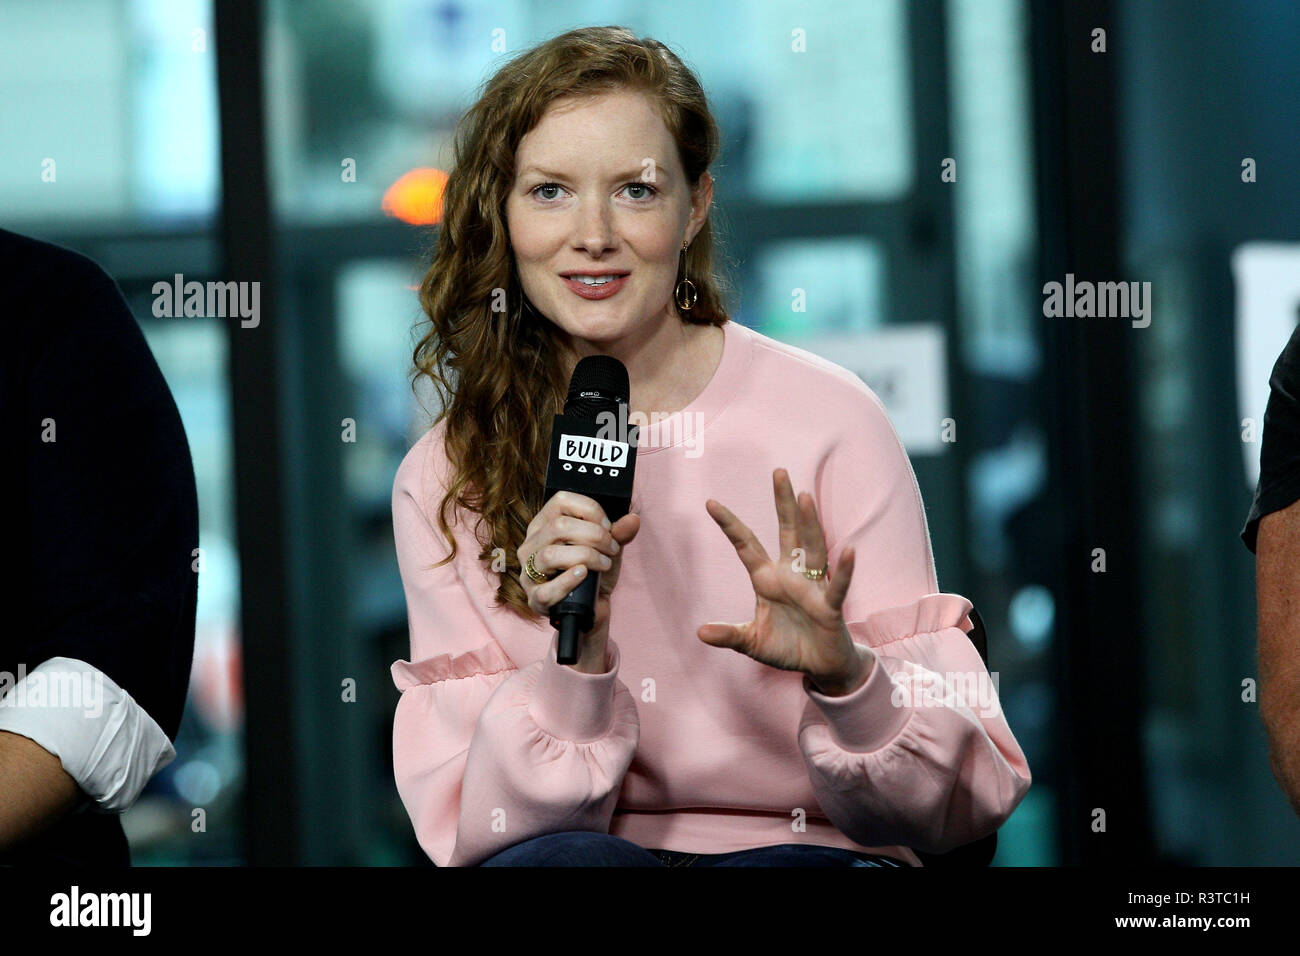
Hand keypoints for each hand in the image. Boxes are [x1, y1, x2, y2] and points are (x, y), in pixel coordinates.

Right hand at [516, 491, 639, 669]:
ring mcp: (529, 572)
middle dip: (594, 535)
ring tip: (604, 564)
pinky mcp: (534, 599)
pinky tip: (585, 575)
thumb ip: (620, 533)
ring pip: (550, 554)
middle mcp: (531, 545)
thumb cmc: (595, 572)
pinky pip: (546, 589)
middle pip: (558, 526)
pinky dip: (568, 581)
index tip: (608, 526)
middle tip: (611, 548)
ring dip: (585, 557)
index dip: (589, 510)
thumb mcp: (609, 549)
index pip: (561, 501)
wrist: (593, 607)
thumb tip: (633, 520)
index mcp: (545, 525)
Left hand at [698, 468, 872, 695]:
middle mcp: (791, 575)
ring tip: (805, 496)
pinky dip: (844, 569)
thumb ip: (730, 635)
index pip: (746, 545)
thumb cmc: (788, 647)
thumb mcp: (753, 642)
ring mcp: (812, 587)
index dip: (730, 525)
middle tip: (778, 471)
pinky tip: (850, 550)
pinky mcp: (830, 606)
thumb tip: (700, 632)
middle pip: (786, 532)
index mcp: (767, 579)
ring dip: (809, 523)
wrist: (820, 666)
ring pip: (812, 548)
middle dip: (783, 503)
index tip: (710, 502)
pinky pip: (837, 585)